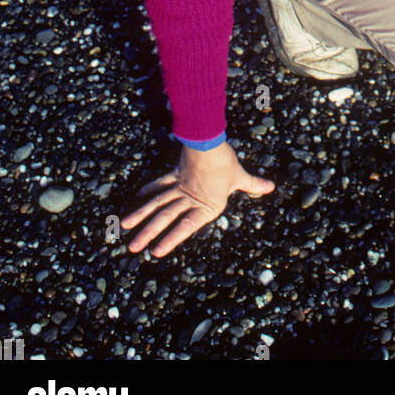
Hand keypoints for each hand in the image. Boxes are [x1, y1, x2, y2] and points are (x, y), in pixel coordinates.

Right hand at [120, 142, 274, 256]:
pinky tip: (137, 197)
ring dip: (140, 216)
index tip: (155, 253)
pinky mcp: (175, 174)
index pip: (185, 227)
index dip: (170, 240)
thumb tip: (270, 187)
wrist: (209, 142)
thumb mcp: (240, 176)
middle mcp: (189, 199)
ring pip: (157, 204)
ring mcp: (179, 186)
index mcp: (205, 205)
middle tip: (132, 248)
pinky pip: (160, 184)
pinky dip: (149, 190)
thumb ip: (252, 185)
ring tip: (125, 228)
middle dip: (147, 234)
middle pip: (165, 218)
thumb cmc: (225, 162)